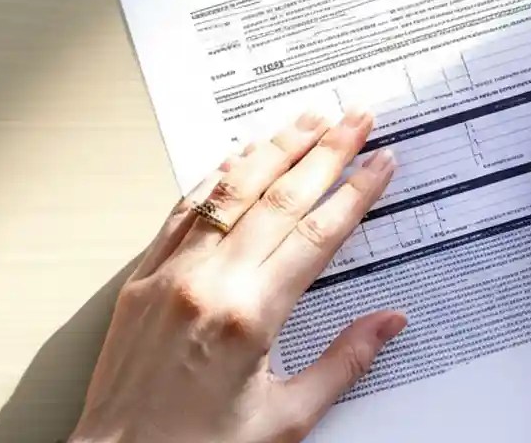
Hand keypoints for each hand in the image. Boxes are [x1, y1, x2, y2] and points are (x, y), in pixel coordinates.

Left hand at [71, 110, 403, 442]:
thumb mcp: (287, 419)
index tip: (382, 162)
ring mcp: (170, 273)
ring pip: (231, 191)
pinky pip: (183, 211)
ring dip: (274, 148)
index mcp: (251, 316)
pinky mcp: (141, 278)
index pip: (318, 234)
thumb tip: (390, 322)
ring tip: (307, 118)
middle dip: (326, 151)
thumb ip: (344, 362)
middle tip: (356, 118)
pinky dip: (215, 176)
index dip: (356, 192)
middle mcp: (209, 283)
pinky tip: (238, 155)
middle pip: (281, 198)